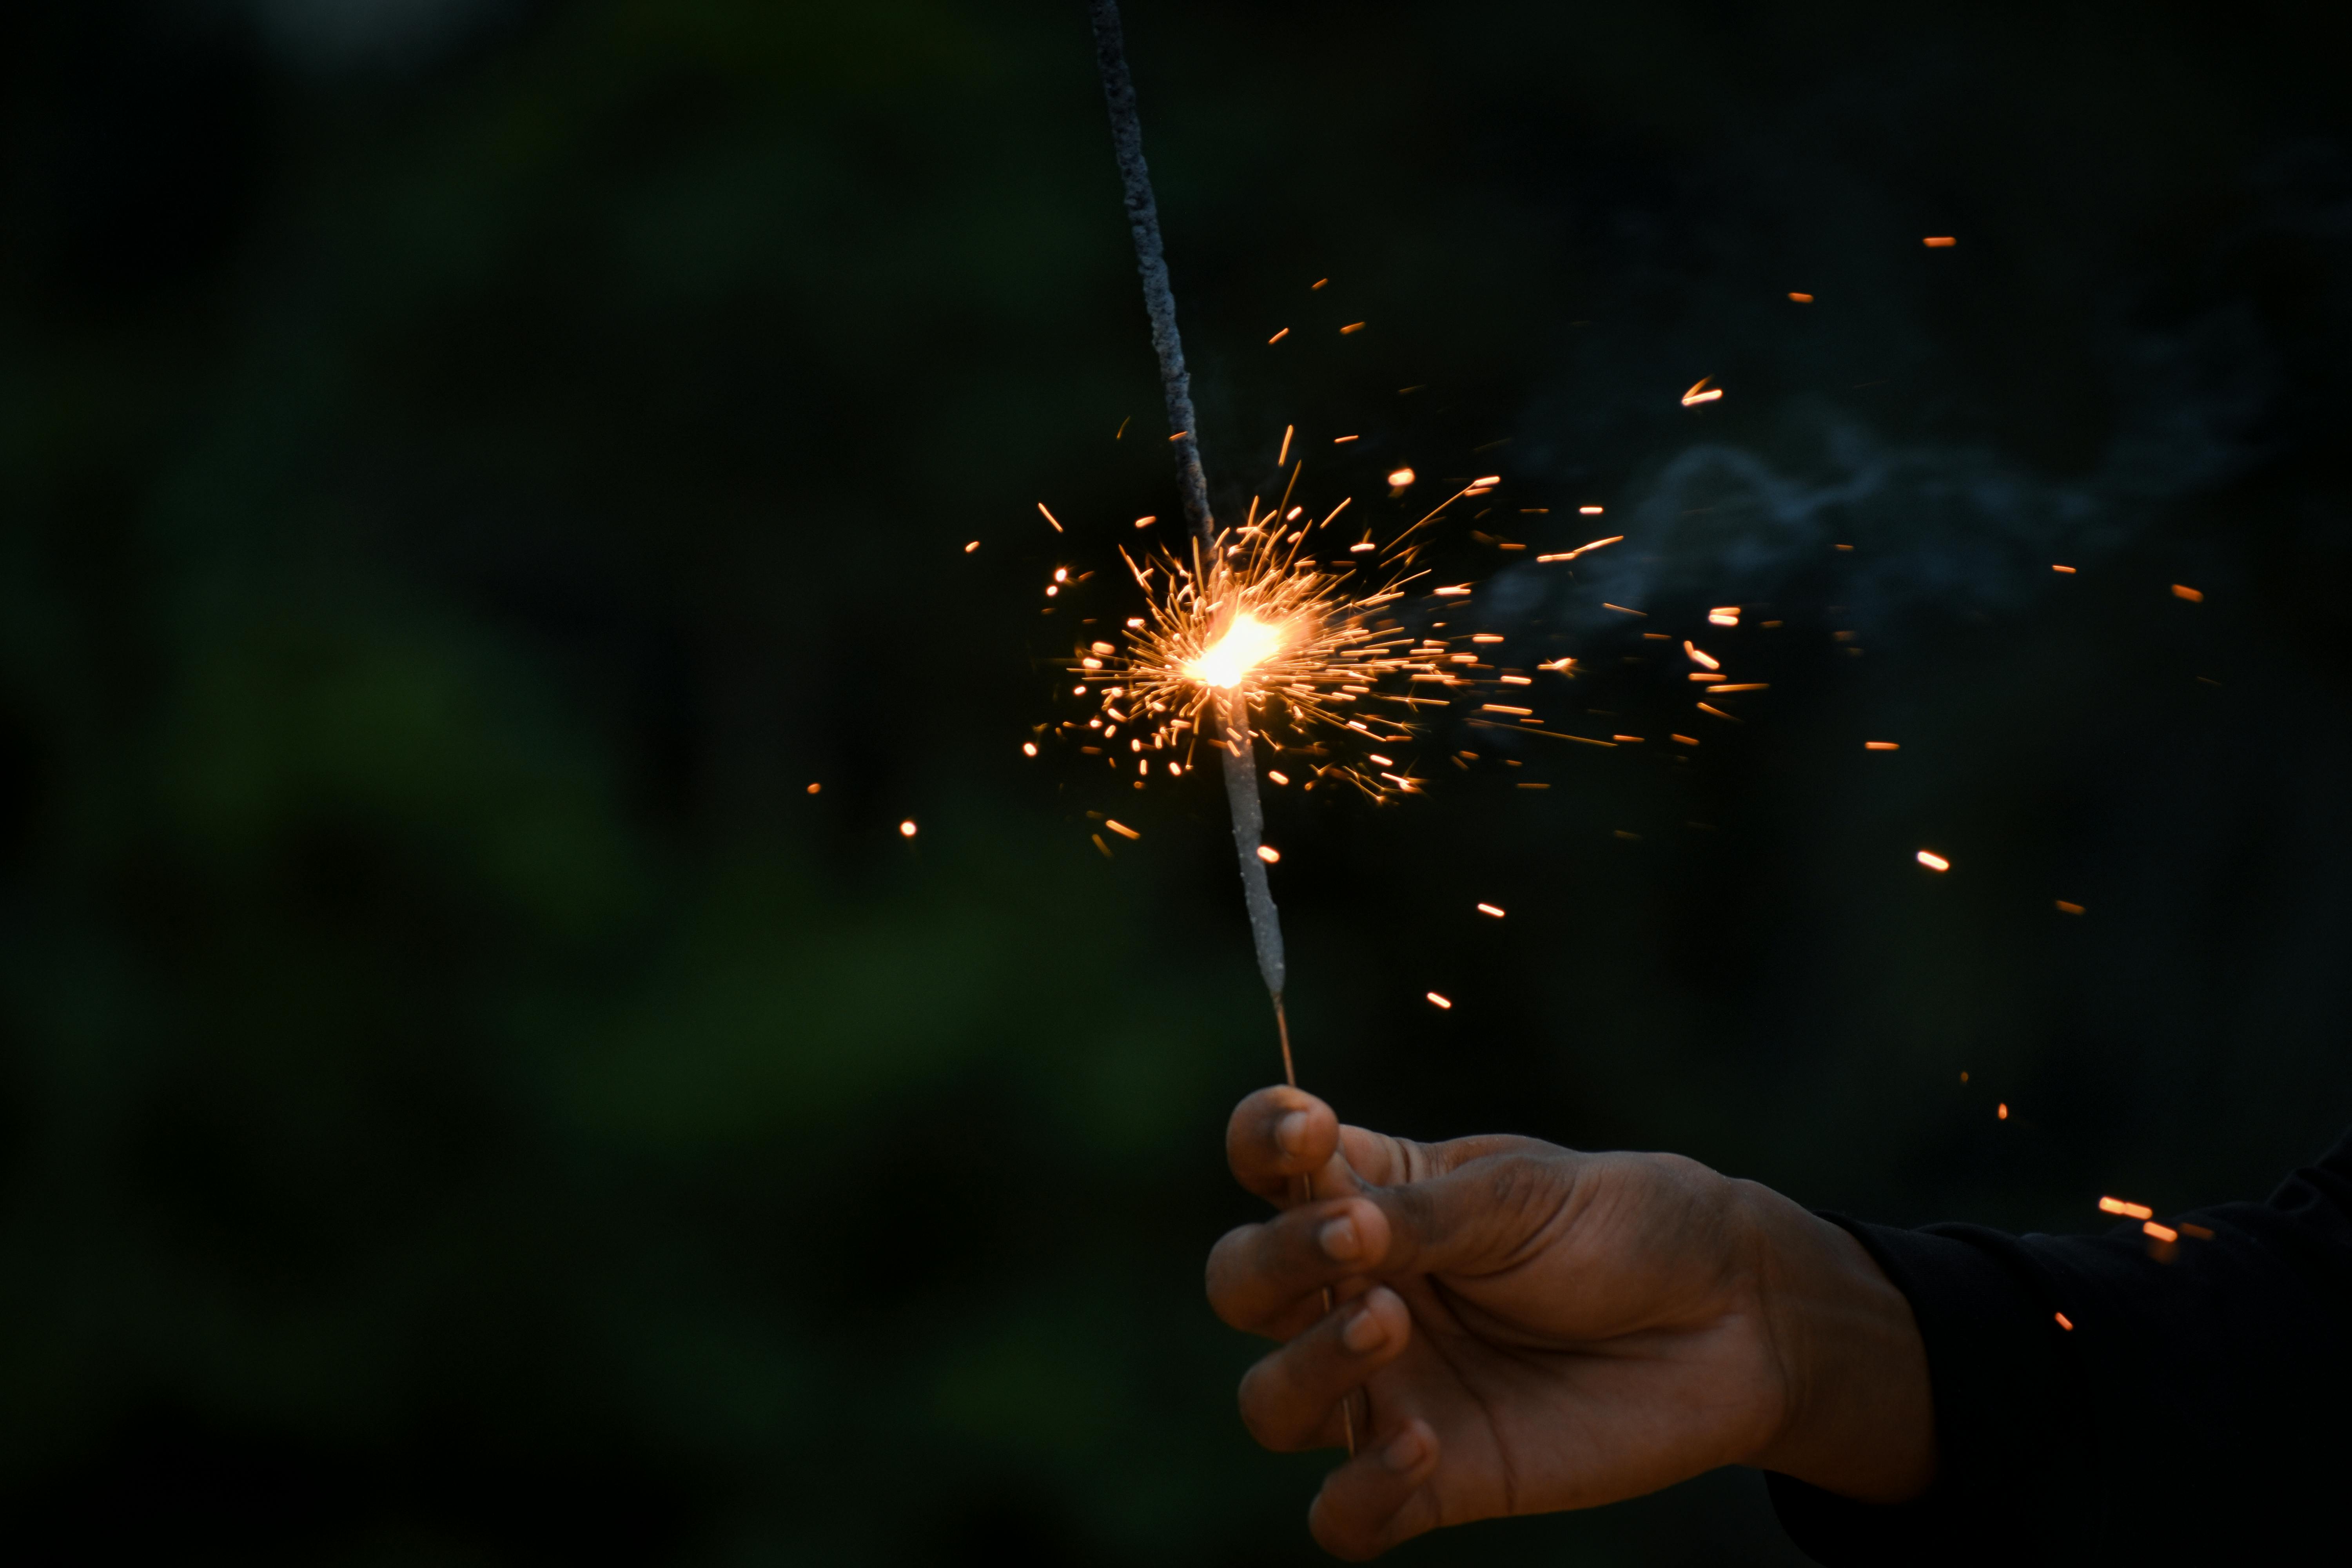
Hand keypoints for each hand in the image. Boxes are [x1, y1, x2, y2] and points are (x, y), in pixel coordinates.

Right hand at [1206, 1087, 1933, 1558]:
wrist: (1733, 1319)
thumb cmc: (1626, 1229)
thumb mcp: (1524, 1194)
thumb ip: (1421, 1216)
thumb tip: (1336, 1228)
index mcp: (1373, 1194)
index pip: (1269, 1160)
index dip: (1261, 1139)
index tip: (1305, 1129)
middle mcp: (1360, 1288)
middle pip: (1242, 1285)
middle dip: (1273, 1262)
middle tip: (1354, 1243)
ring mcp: (1387, 1388)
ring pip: (1271, 1403)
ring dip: (1309, 1366)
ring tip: (1389, 1327)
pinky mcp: (1432, 1478)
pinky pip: (1341, 1516)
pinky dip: (1356, 1491)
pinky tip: (1415, 1447)